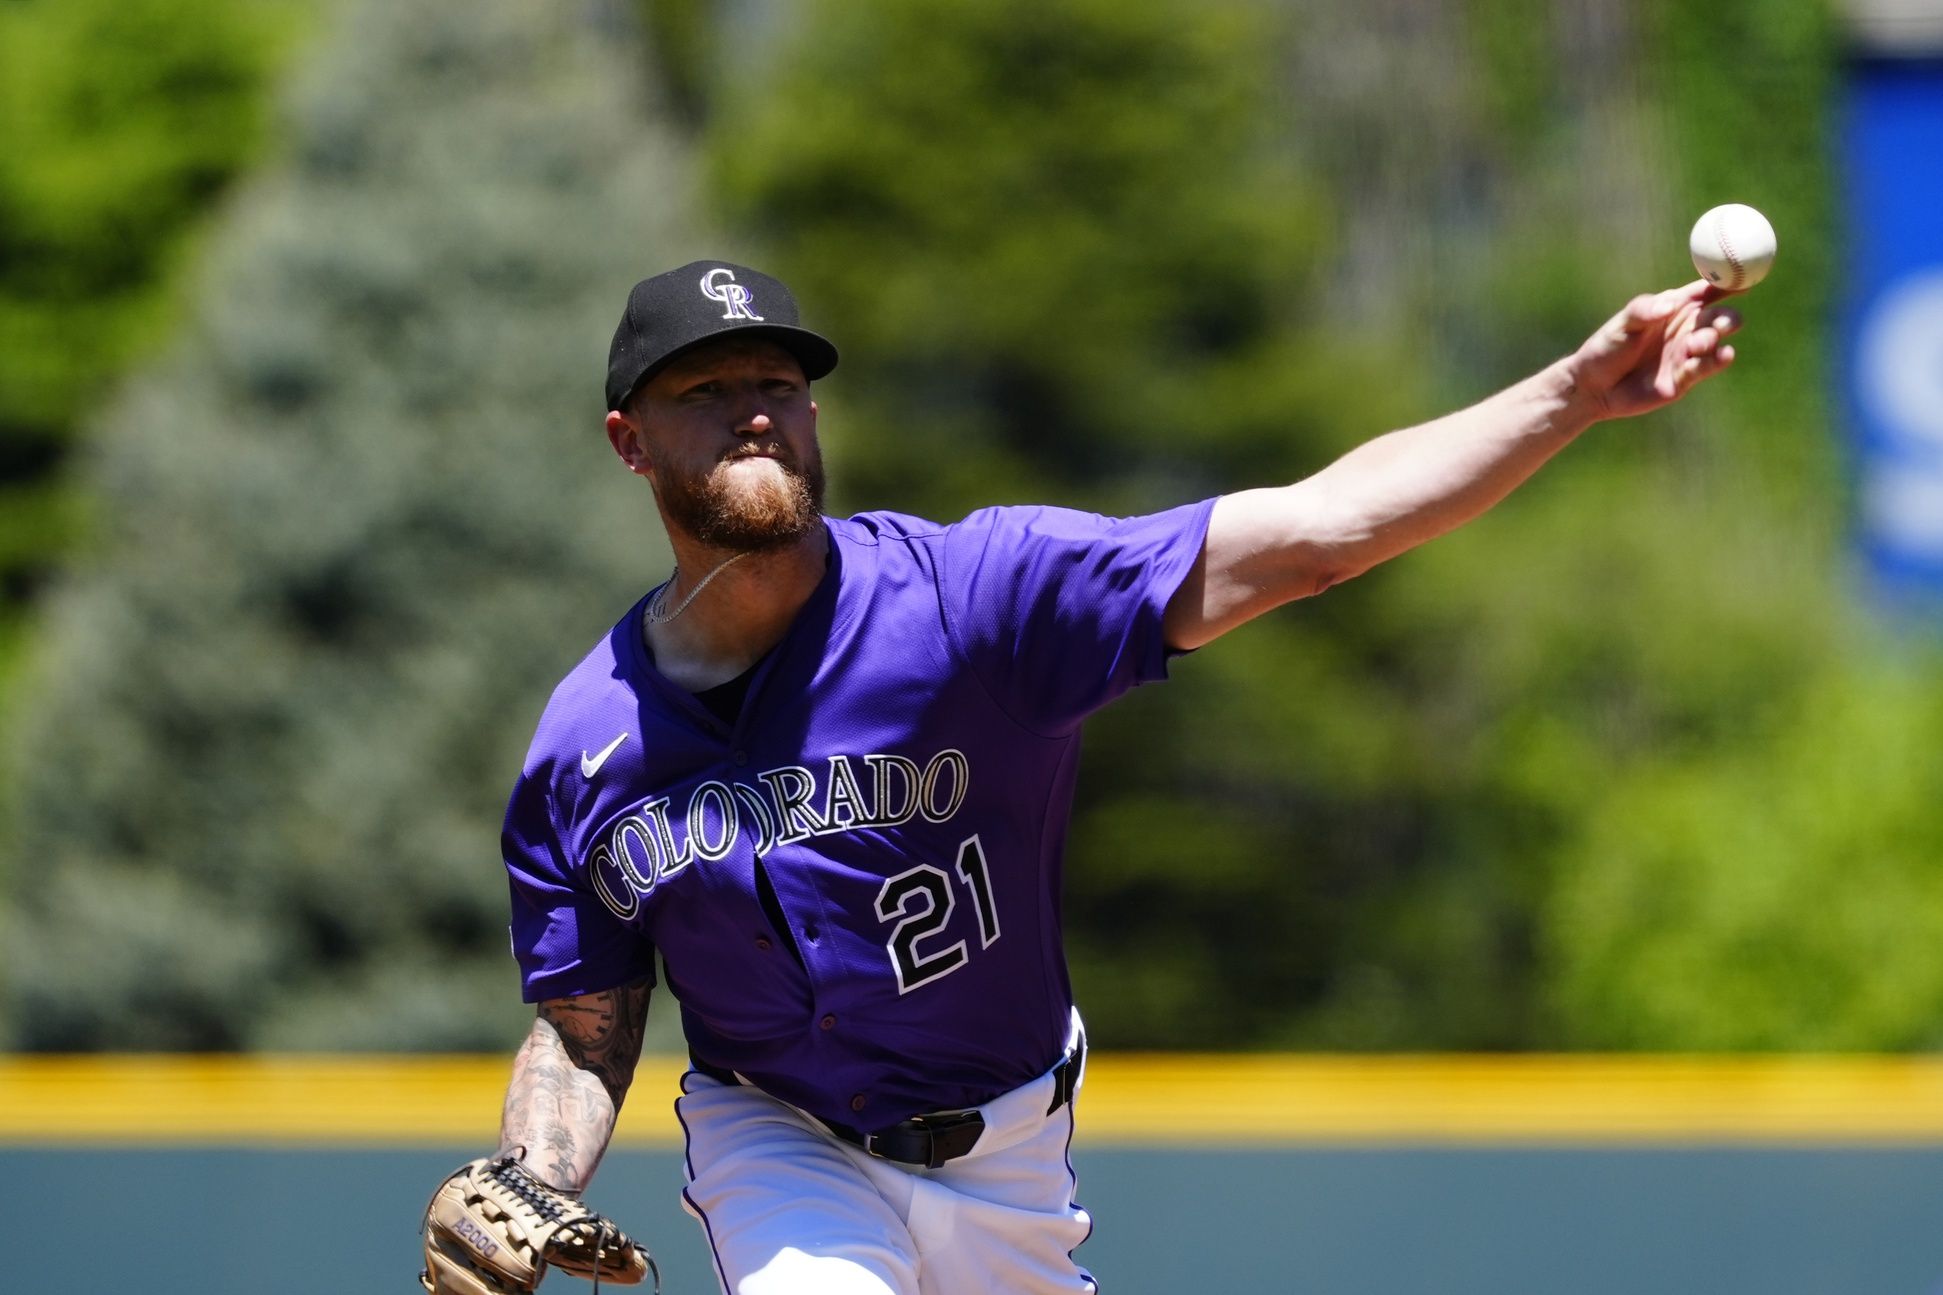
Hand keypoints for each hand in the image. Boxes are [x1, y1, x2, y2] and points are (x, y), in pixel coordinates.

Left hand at [1567, 280, 1742, 421]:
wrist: (1593, 387)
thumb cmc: (1606, 348)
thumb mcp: (1622, 324)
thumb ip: (1644, 311)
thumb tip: (1670, 304)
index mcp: (1675, 307)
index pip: (1707, 290)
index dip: (1728, 282)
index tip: (1744, 275)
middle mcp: (1686, 328)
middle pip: (1719, 316)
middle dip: (1727, 316)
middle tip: (1720, 322)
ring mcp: (1687, 353)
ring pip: (1716, 341)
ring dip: (1712, 340)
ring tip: (1696, 344)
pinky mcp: (1685, 378)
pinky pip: (1707, 367)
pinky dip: (1716, 361)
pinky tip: (1724, 355)